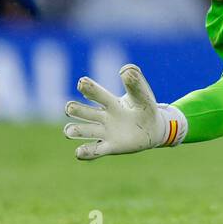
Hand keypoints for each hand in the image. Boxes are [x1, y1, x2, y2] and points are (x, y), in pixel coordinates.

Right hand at [64, 64, 179, 159]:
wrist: (153, 129)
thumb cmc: (145, 109)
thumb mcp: (143, 95)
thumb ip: (136, 83)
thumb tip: (125, 70)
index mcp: (111, 102)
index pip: (97, 94)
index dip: (89, 88)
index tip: (82, 82)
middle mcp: (103, 117)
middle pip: (84, 112)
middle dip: (75, 109)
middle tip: (70, 108)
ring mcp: (105, 133)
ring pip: (83, 131)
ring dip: (75, 130)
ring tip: (69, 131)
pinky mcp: (110, 148)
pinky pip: (93, 152)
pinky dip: (85, 152)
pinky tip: (79, 151)